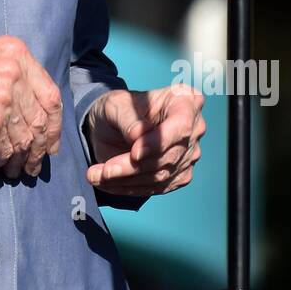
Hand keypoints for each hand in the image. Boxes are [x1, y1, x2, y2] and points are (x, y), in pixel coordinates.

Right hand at [0, 35, 62, 179]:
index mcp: (16, 53)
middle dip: (40, 148)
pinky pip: (4, 150)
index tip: (52, 142)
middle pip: (41, 121)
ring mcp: (1, 98)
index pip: (51, 95)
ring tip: (15, 170)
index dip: (55, 124)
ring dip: (21, 160)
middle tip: (35, 165)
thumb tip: (38, 108)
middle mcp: (12, 73)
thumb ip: (13, 73)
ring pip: (25, 139)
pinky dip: (1, 161)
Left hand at [84, 83, 205, 197]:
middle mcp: (194, 129)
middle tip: (105, 170)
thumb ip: (128, 118)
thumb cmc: (118, 108)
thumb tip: (138, 136)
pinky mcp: (178, 176)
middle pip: (169, 155)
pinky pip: (155, 188)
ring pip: (161, 175)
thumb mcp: (116, 104)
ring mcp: (188, 155)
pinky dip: (128, 188)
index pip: (181, 126)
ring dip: (126, 180)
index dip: (158, 142)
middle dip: (134, 166)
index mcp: (186, 100)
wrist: (112, 125)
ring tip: (96, 176)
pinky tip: (106, 184)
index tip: (134, 153)